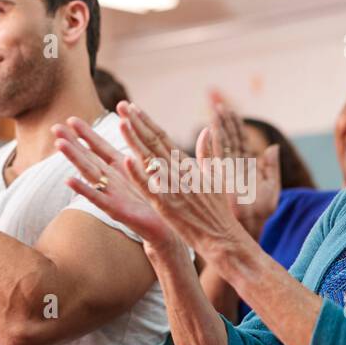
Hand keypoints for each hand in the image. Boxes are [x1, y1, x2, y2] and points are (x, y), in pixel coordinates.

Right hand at [52, 116, 174, 248]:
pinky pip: (98, 198)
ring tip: (59, 144)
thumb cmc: (156, 201)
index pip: (100, 147)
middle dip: (72, 142)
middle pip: (89, 157)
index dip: (87, 134)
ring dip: (74, 158)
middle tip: (55, 126)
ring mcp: (111, 194)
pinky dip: (84, 189)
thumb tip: (137, 137)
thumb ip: (140, 157)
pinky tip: (69, 179)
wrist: (166, 228)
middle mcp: (112, 180)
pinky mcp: (116, 210)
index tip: (71, 119)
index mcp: (121, 169)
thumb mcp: (148, 174)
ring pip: (89, 173)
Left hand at [116, 102, 248, 261]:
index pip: (163, 138)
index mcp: (188, 165)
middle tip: (122, 106)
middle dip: (137, 124)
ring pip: (150, 162)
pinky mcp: (168, 207)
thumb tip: (207, 130)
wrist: (223, 238)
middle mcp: (180, 173)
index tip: (134, 108)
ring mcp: (173, 189)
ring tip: (121, 123)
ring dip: (135, 142)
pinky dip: (139, 175)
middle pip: (154, 143)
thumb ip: (209, 153)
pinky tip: (127, 161)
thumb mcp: (216, 177)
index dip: (147, 122)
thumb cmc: (219, 211)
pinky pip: (151, 189)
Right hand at [201, 101, 279, 236]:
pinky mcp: (218, 176)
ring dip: (218, 127)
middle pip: (228, 139)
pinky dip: (210, 142)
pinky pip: (212, 155)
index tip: (232, 112)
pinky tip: (209, 129)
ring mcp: (224, 170)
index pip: (239, 141)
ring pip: (220, 144)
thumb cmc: (260, 212)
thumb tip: (273, 147)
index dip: (236, 126)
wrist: (250, 226)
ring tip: (217, 111)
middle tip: (221, 106)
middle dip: (224, 122)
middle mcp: (232, 166)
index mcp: (245, 167)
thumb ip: (271, 167)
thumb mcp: (272, 187)